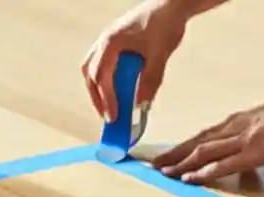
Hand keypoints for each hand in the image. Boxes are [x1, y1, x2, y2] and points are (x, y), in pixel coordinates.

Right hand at [81, 0, 189, 121]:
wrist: (172, 4)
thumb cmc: (165, 24)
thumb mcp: (159, 55)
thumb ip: (150, 80)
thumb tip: (141, 105)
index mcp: (111, 43)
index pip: (101, 78)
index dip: (106, 100)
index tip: (113, 118)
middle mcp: (104, 41)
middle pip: (90, 74)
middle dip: (97, 98)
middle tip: (108, 117)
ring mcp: (108, 40)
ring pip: (93, 68)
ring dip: (99, 88)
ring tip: (110, 106)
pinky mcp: (116, 41)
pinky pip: (103, 63)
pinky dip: (107, 79)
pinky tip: (119, 90)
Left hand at [153, 99, 263, 183]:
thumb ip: (249, 129)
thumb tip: (244, 142)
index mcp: (235, 121)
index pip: (203, 134)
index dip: (184, 144)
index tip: (169, 152)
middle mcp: (231, 129)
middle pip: (196, 142)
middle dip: (174, 153)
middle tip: (155, 164)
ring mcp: (240, 141)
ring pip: (202, 153)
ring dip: (181, 163)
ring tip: (164, 172)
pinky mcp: (250, 154)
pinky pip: (221, 165)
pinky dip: (202, 172)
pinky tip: (188, 178)